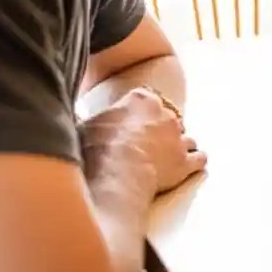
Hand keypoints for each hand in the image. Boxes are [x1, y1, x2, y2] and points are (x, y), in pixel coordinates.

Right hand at [79, 88, 206, 193]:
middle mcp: (165, 114)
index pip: (147, 99)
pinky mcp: (186, 161)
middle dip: (162, 132)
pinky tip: (187, 170)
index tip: (134, 125)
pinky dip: (194, 164)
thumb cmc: (95, 148)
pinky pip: (199, 159)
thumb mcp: (86, 125)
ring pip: (187, 139)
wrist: (116, 171)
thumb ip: (91, 119)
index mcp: (141, 99)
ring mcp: (178, 138)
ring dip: (179, 148)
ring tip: (167, 160)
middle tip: (148, 147)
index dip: (141, 114)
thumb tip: (71, 116)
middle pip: (169, 119)